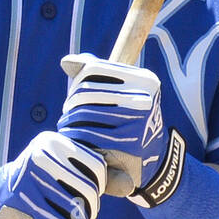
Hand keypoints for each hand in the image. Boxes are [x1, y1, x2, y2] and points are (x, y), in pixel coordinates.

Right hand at [0, 131, 106, 218]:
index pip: (96, 166)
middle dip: (91, 212)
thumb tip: (130, 184)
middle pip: (87, 189)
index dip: (99, 189)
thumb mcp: (61, 176)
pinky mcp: (21, 202)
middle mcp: (41, 154)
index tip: (87, 201)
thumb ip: (96, 178)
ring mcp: (29, 177)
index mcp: (53, 143)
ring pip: (74, 209)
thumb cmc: (32, 189)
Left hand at [57, 53, 169, 196]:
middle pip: (86, 91)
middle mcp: (145, 97)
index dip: (77, 82)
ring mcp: (139, 121)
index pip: (94, 69)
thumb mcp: (121, 92)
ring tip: (66, 126)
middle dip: (71, 104)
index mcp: (144, 80)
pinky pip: (89, 134)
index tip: (74, 95)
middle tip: (67, 115)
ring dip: (69, 121)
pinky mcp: (129, 143)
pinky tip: (72, 139)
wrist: (152, 156)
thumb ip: (96, 73)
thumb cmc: (129, 118)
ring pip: (84, 113)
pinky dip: (76, 136)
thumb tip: (66, 62)